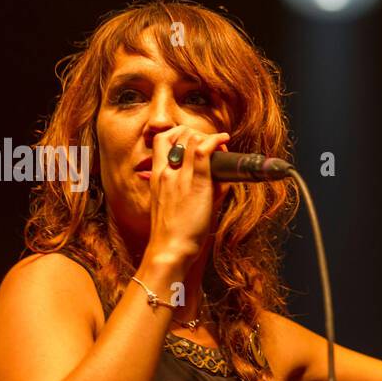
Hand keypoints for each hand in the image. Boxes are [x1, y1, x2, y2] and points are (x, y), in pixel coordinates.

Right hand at [147, 125, 231, 259]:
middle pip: (174, 134)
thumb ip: (190, 189)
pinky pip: (202, 151)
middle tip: (210, 143)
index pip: (161, 140)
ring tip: (220, 144)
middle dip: (194, 132)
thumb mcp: (174, 205)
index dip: (179, 134)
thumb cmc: (175, 232)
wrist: (170, 248)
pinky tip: (224, 140)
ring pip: (190, 138)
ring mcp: (178, 176)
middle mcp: (165, 172)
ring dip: (207, 136)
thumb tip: (218, 180)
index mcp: (157, 176)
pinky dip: (215, 141)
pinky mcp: (195, 183)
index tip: (194, 141)